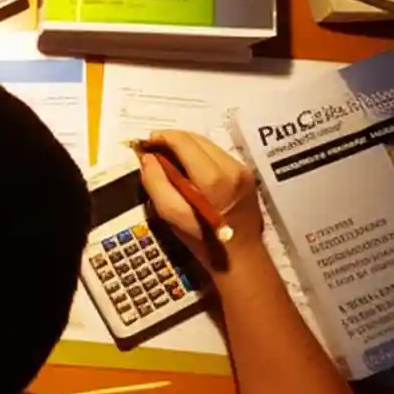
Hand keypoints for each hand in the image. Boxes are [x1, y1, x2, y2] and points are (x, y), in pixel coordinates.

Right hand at [138, 130, 266, 278]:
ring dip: (186, 146)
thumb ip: (156, 183)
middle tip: (154, 150)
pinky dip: (199, 155)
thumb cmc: (202, 240)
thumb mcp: (172, 216)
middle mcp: (231, 166)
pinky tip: (189, 168)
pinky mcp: (246, 173)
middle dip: (172, 140)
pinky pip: (217, 154)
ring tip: (169, 159)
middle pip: (196, 138)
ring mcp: (241, 168)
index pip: (184, 141)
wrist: (240, 256)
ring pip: (207, 144)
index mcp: (212, 178)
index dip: (162, 137)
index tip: (147, 143)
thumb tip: (148, 158)